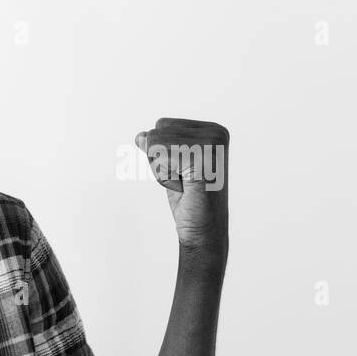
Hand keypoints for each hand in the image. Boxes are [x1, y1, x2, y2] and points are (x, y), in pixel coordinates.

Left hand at [134, 117, 228, 260]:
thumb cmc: (189, 200)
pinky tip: (184, 188)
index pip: (162, 125)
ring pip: (154, 143)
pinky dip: (164, 177)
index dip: (162, 152)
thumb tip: (140, 135)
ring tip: (185, 184)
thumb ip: (157, 146)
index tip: (184, 171)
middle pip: (156, 132)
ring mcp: (211, 145)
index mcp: (213, 129)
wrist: (203, 230)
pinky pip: (159, 156)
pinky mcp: (202, 159)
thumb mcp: (170, 166)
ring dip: (162, 170)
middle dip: (160, 161)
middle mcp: (216, 132)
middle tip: (183, 180)